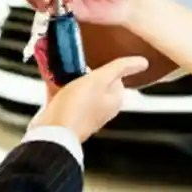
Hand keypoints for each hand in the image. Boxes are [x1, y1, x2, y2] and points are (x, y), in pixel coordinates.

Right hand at [28, 55, 148, 142]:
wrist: (52, 131)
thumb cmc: (77, 107)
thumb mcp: (100, 79)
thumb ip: (120, 68)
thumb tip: (143, 62)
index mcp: (114, 100)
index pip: (116, 77)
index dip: (103, 67)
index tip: (91, 61)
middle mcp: (100, 108)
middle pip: (94, 81)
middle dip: (82, 69)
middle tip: (72, 60)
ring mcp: (82, 112)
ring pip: (75, 86)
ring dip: (66, 74)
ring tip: (58, 63)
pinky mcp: (64, 113)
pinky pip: (61, 93)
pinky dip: (55, 82)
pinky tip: (47, 72)